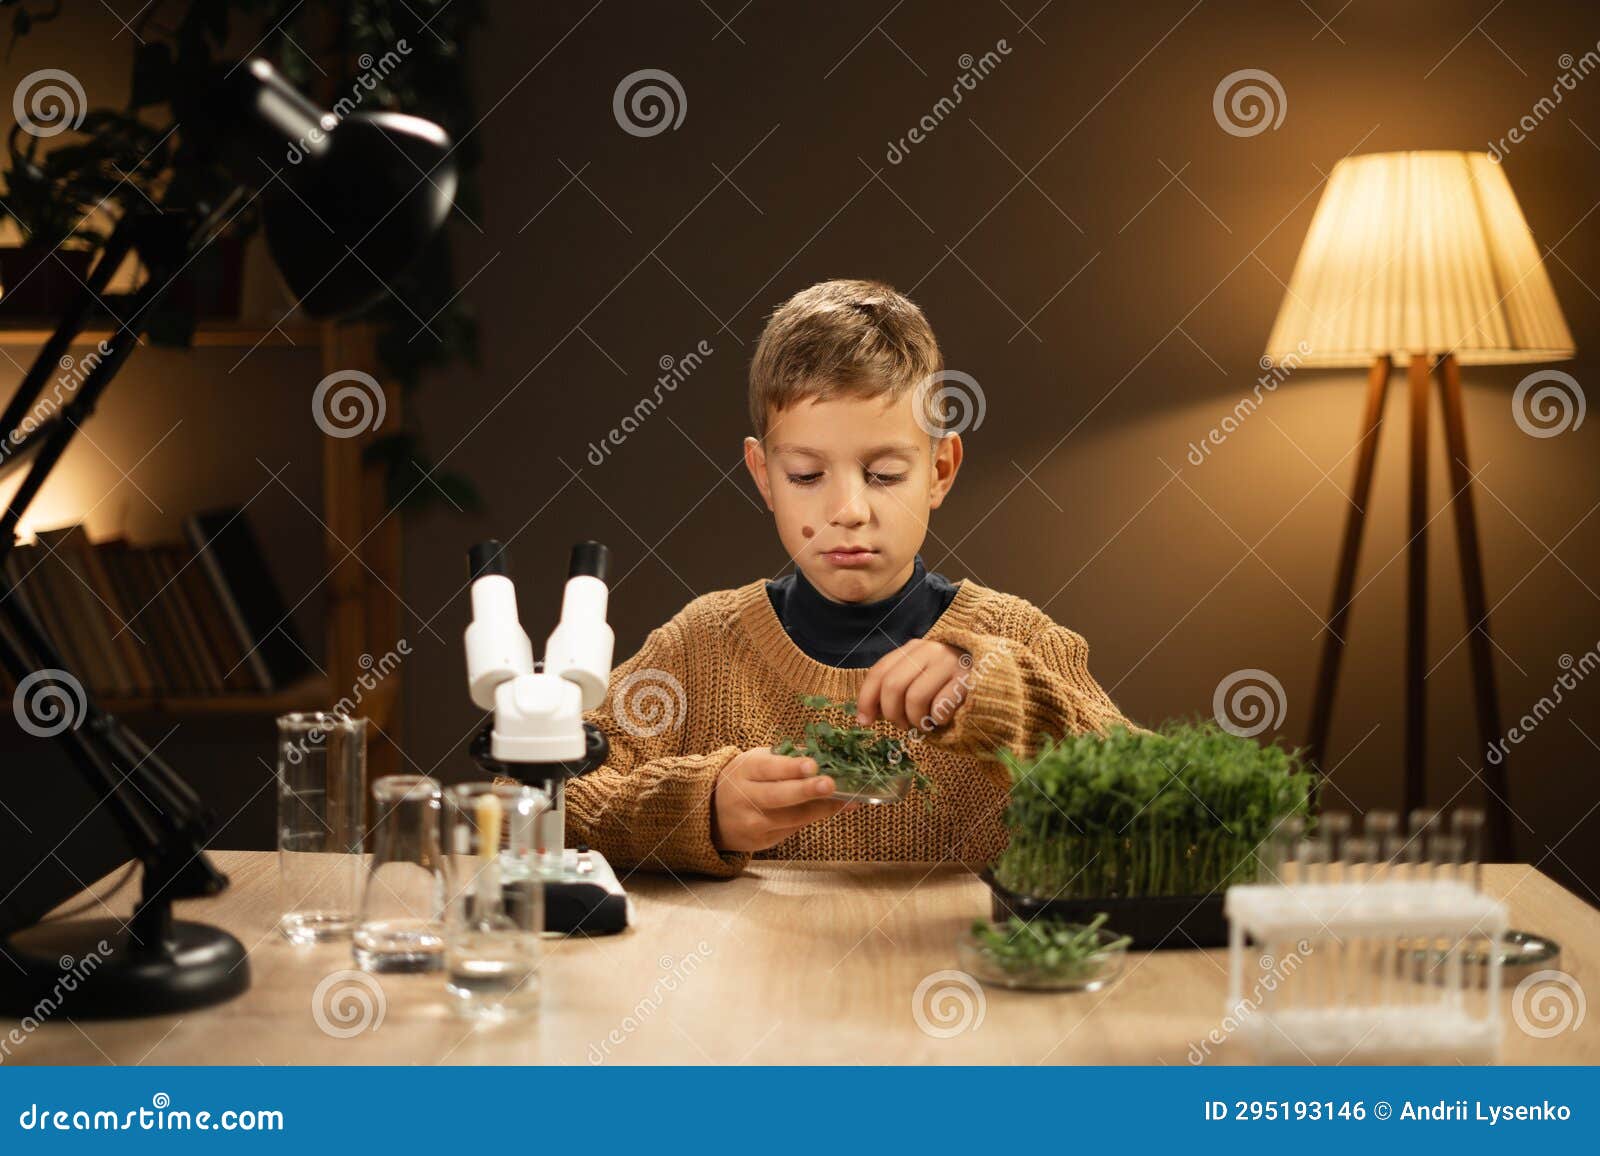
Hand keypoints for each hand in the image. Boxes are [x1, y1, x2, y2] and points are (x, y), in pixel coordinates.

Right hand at [711, 748, 853, 852]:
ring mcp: (753, 823)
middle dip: (807, 791)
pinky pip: (793, 829)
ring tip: (848, 800)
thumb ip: (785, 759)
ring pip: (792, 817)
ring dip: (822, 808)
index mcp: (745, 771)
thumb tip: (823, 756)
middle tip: (831, 785)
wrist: (712, 814)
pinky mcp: (762, 842)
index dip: (790, 768)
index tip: (812, 765)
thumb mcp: (756, 762)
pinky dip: (813, 818)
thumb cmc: (743, 780)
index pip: (768, 769)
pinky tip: (832, 809)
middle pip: (779, 796)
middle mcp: (746, 798)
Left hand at [856, 638, 970, 731]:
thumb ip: (894, 690)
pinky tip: (944, 719)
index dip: (866, 699)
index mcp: (912, 649)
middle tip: (904, 726)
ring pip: (914, 698)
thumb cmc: (948, 685)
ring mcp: (949, 662)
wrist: (994, 678)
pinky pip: (940, 707)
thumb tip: (864, 716)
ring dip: (916, 720)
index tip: (864, 721)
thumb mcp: (919, 679)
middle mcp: (929, 650)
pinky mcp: (968, 679)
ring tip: (925, 723)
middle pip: (893, 686)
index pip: (879, 672)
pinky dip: (937, 720)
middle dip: (893, 714)